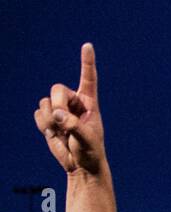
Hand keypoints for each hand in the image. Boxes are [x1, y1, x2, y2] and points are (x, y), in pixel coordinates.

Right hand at [35, 43, 104, 175]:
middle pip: (57, 89)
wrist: (81, 166)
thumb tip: (58, 114)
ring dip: (50, 120)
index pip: (88, 78)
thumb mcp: (87, 139)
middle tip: (62, 121)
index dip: (87, 62)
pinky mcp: (49, 118)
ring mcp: (60, 108)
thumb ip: (74, 125)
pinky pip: (38, 114)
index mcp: (90, 102)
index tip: (88, 45)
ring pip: (45, 102)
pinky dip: (44, 126)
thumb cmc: (91, 152)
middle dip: (56, 104)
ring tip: (62, 133)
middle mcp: (74, 102)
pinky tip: (54, 135)